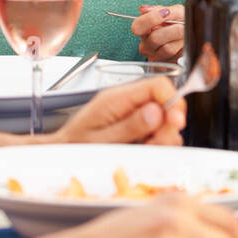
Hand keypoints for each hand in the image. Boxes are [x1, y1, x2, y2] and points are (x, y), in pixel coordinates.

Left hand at [53, 76, 184, 145]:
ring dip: (162, 137)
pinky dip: (155, 142)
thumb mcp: (101, 141)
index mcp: (117, 98)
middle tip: (154, 144)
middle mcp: (126, 101)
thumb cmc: (74, 147)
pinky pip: (154, 129)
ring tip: (143, 149)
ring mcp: (130, 112)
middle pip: (164, 102)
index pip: (157, 85)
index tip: (176, 123)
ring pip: (163, 118)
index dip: (173, 102)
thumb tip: (156, 111)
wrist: (61, 152)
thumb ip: (130, 126)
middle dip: (168, 126)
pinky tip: (141, 150)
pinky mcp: (132, 124)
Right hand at [131, 4, 184, 61]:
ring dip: (180, 39)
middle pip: (154, 38)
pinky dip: (183, 48)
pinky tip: (184, 43)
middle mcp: (146, 45)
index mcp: (144, 30)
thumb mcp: (174, 11)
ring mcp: (155, 57)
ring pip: (167, 49)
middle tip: (182, 25)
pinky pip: (176, 58)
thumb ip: (160, 8)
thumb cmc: (179, 23)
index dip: (151, 19)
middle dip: (172, 30)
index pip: (137, 27)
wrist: (190, 37)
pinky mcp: (166, 66)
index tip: (166, 12)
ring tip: (185, 33)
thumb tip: (144, 9)